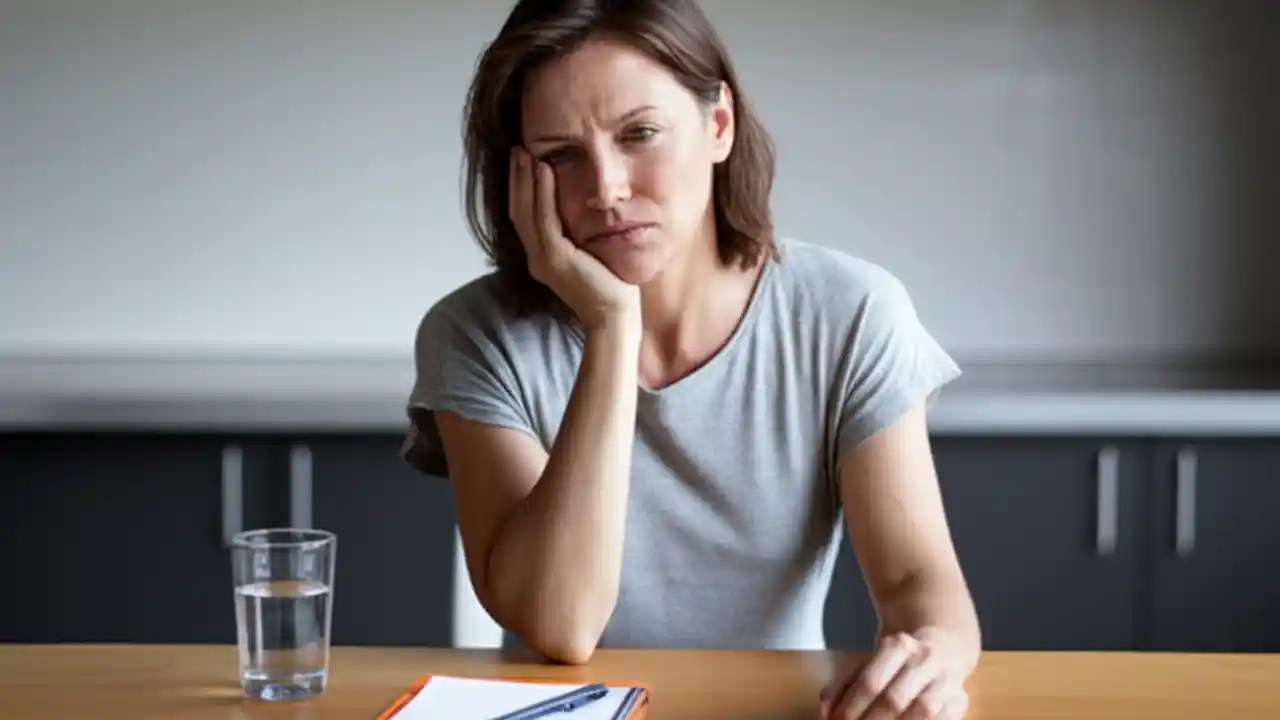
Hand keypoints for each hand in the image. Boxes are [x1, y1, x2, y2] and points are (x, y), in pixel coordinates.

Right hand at [508, 147, 639, 331]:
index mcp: (542, 258)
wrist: (614, 318)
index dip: (520, 189)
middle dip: (517, 178)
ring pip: (526, 211)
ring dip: (525, 179)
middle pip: (518, 210)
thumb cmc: (611, 290)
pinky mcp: (557, 258)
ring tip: (526, 152)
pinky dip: (541, 193)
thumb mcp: (590, 257)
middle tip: (518, 149)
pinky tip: (544, 170)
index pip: (524, 217)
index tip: (523, 162)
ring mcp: (543, 259)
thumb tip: (585, 213)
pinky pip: (544, 219)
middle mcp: (537, 258)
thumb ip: (579, 239)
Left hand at [818, 629, 970, 719]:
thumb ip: (842, 686)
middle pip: (894, 700)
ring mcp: (947, 682)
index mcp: (898, 646)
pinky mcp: (960, 702)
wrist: (945, 646)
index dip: (850, 708)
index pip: (870, 682)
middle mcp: (925, 661)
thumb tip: (823, 713)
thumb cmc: (898, 660)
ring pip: (923, 713)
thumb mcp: (868, 662)